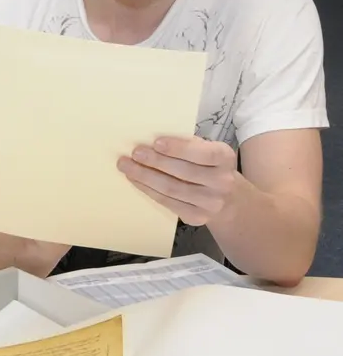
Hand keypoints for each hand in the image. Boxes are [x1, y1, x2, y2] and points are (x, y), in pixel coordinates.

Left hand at [117, 136, 239, 225]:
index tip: (156, 142)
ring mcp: (211, 203)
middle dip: (155, 162)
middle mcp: (222, 181)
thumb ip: (188, 144)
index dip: (179, 148)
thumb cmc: (209, 167)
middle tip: (134, 153)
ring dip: (145, 177)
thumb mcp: (207, 150)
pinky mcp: (197, 217)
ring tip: (127, 166)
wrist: (229, 200)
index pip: (203, 153)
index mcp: (225, 158)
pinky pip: (168, 202)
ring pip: (172, 189)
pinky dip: (149, 190)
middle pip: (183, 172)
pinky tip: (136, 181)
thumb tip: (152, 138)